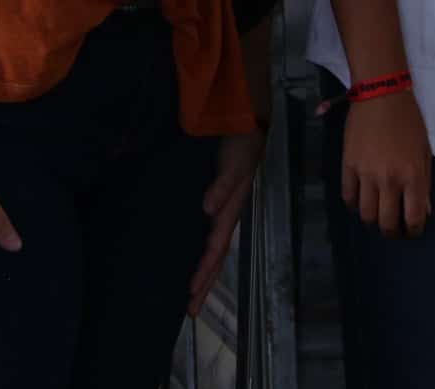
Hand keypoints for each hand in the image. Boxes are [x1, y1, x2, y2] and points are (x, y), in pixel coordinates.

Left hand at [188, 131, 263, 316]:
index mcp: (230, 211)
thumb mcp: (235, 164)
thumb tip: (208, 210)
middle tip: (191, 312)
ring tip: (191, 297)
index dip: (204, 272)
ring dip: (203, 274)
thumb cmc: (240, 144)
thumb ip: (223, 186)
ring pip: (211, 250)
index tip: (190, 293)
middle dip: (204, 284)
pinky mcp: (214, 201)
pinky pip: (206, 235)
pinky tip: (190, 260)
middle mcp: (225, 216)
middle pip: (215, 258)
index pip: (216, 249)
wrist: (244, 122)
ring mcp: (220, 211)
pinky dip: (200, 254)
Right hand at [340, 89, 430, 238]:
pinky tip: (360, 200)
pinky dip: (354, 204)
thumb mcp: (424, 151)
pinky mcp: (348, 166)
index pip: (413, 218)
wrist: (381, 96)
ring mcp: (366, 174)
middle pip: (386, 222)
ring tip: (377, 215)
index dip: (414, 230)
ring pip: (365, 214)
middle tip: (394, 229)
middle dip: (392, 232)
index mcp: (413, 176)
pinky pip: (348, 197)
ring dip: (372, 220)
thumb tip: (425, 209)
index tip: (412, 231)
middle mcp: (389, 180)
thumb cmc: (408, 122)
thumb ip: (424, 182)